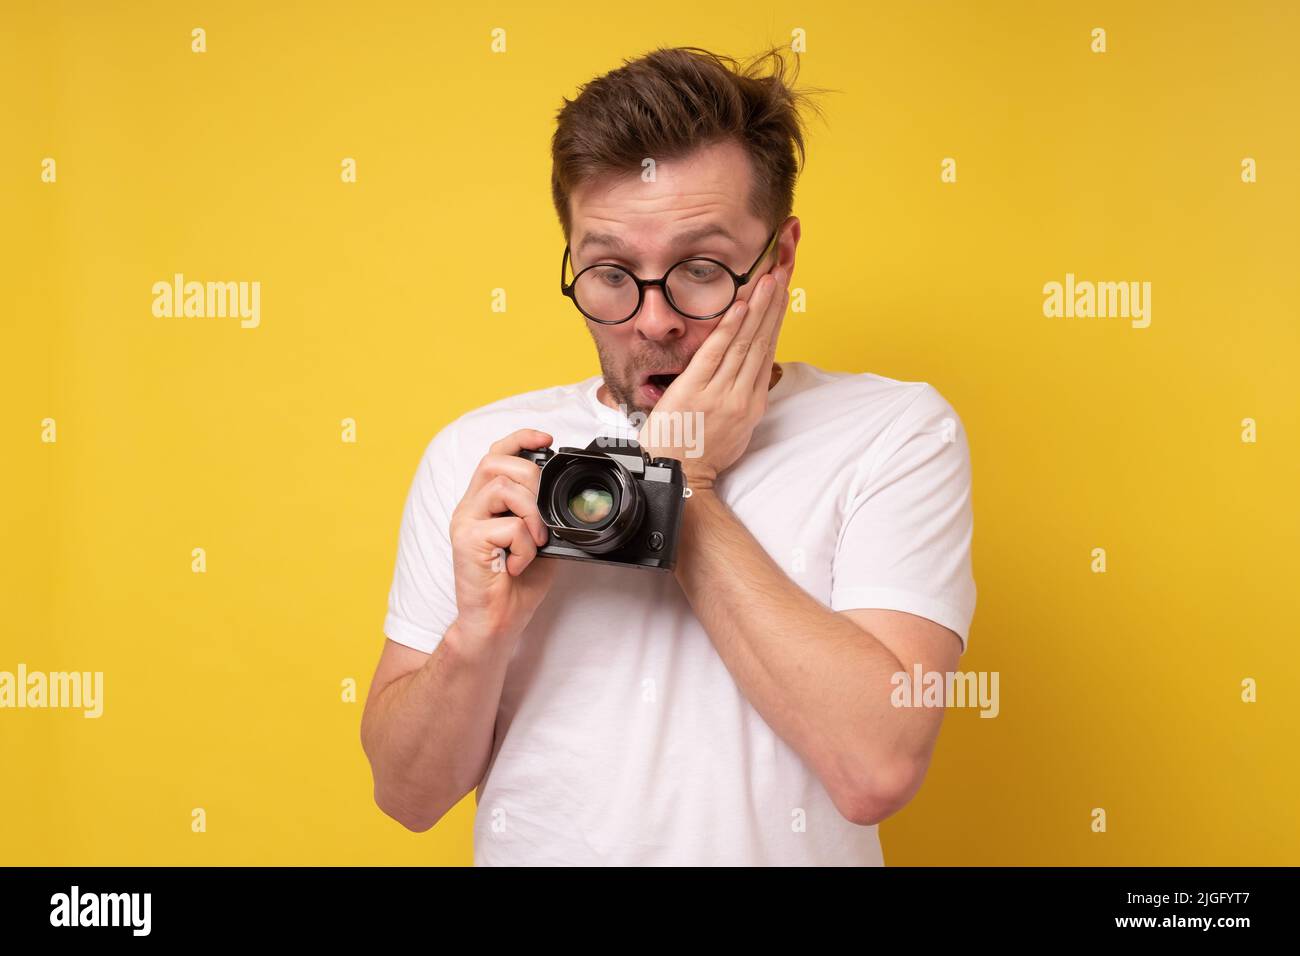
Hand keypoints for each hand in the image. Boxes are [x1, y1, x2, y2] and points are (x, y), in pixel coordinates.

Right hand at [448, 428, 559, 643]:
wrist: (495, 623)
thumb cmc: (514, 587)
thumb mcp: (538, 543)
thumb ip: (543, 517)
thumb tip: (563, 499)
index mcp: (483, 504)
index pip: (495, 455)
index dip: (520, 439)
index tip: (547, 439)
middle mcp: (469, 508)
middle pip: (495, 462)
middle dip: (531, 478)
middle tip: (543, 514)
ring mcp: (465, 522)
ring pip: (503, 487)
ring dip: (531, 512)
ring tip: (535, 542)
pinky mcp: (467, 541)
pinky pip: (508, 526)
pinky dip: (525, 545)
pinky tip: (519, 564)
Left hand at [638, 266, 789, 490]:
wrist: (679, 475)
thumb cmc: (702, 454)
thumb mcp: (735, 429)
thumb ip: (742, 398)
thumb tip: (748, 374)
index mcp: (752, 402)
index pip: (768, 350)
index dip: (777, 317)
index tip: (783, 291)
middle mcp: (742, 394)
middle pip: (763, 339)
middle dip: (775, 302)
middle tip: (784, 270)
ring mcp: (721, 392)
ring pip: (746, 342)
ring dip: (759, 306)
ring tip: (770, 278)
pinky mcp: (697, 391)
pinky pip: (717, 353)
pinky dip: (730, 327)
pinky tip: (741, 305)